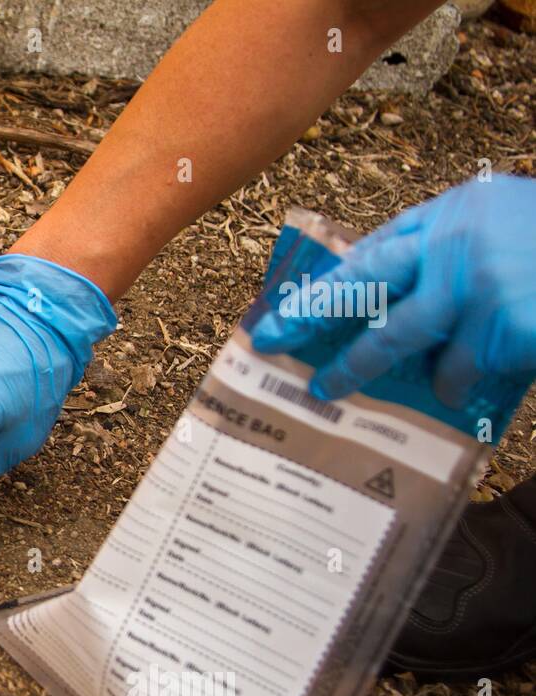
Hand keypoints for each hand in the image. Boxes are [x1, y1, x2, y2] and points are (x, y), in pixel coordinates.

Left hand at [251, 175, 535, 406]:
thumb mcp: (499, 219)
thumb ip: (441, 248)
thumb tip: (377, 296)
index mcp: (451, 216)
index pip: (365, 262)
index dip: (319, 298)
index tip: (275, 326)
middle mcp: (460, 247)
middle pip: (376, 308)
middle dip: (347, 354)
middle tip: (318, 387)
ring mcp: (488, 288)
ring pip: (433, 356)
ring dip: (437, 378)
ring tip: (444, 387)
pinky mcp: (518, 328)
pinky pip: (482, 372)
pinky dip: (485, 378)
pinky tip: (504, 370)